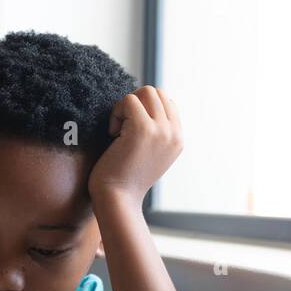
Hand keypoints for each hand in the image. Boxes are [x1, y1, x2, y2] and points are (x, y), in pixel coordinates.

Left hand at [89, 85, 182, 204]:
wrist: (118, 199)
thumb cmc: (125, 178)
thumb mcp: (149, 154)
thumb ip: (155, 132)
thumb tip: (145, 104)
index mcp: (178, 139)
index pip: (167, 102)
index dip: (144, 108)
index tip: (129, 130)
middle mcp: (174, 133)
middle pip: (157, 92)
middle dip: (135, 103)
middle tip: (121, 127)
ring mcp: (161, 130)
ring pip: (145, 91)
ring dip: (125, 106)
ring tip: (117, 130)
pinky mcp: (142, 128)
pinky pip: (129, 100)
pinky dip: (116, 113)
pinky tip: (112, 134)